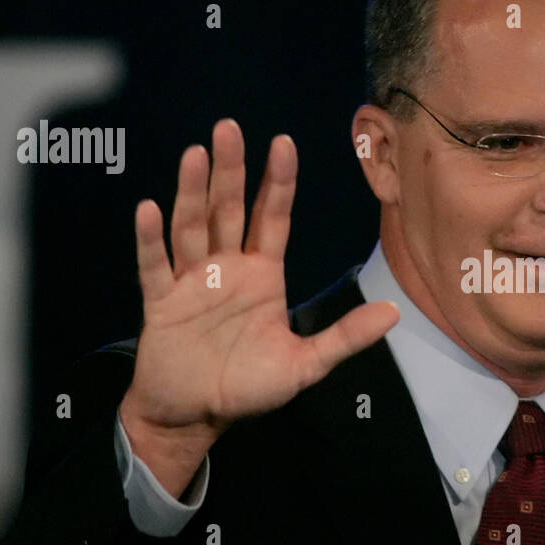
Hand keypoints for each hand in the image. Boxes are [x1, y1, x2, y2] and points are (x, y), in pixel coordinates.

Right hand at [119, 119, 397, 494]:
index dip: (278, 182)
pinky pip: (155, 266)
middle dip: (230, 171)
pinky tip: (149, 209)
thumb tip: (394, 314)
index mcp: (262, 275)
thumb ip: (345, 337)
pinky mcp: (162, 302)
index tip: (282, 142)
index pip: (272, 218)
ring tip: (195, 153)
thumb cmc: (248, 387)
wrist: (195, 416)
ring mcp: (191, 282)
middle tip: (229, 128)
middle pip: (229, 211)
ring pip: (192, 227)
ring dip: (192, 192)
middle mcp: (227, 269)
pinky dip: (152, 239)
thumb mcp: (305, 364)